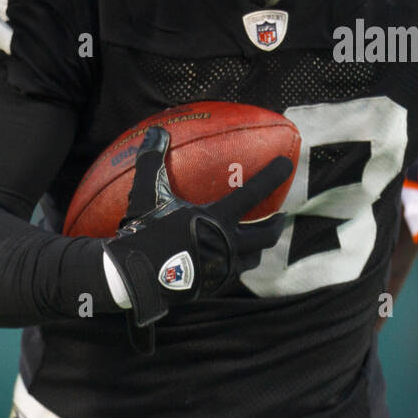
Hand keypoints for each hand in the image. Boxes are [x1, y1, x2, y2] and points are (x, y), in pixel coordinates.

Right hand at [103, 126, 289, 352]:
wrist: (131, 279)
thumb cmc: (142, 233)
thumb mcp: (147, 194)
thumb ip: (153, 161)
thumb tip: (156, 131)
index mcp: (217, 219)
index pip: (255, 192)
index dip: (273, 175)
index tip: (286, 165)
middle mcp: (227, 244)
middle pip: (266, 235)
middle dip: (277, 224)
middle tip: (280, 216)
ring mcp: (222, 269)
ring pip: (252, 258)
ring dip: (258, 247)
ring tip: (256, 240)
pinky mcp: (212, 286)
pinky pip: (232, 274)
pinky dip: (236, 264)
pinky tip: (228, 260)